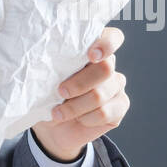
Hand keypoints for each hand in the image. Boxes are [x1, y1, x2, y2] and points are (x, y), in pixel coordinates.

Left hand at [31, 26, 129, 160]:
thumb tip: (49, 64)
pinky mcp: (120, 106)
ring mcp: (116, 86)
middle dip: (78, 84)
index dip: (106, 44)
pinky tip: (78, 119)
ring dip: (74, 107)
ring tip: (58, 112)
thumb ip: (55, 68)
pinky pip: (105, 112)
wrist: (52, 128)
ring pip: (100, 94)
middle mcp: (108, 66)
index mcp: (91, 52)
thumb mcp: (46, 81)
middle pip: (105, 68)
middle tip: (60, 92)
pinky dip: (85, 118)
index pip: (112, 37)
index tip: (91, 56)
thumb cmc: (47, 97)